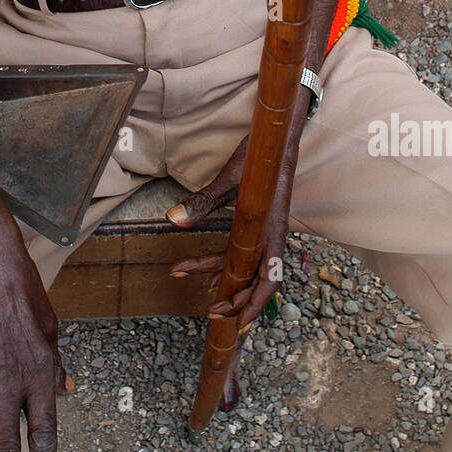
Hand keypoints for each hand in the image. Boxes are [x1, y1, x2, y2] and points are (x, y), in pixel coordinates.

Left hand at [166, 137, 285, 330]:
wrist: (279, 139)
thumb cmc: (260, 158)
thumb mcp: (229, 179)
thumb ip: (203, 202)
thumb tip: (172, 220)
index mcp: (272, 231)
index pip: (267, 280)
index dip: (248, 303)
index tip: (222, 313)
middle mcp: (273, 236)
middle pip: (260, 282)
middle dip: (237, 300)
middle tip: (209, 312)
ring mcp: (268, 232)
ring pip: (253, 268)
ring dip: (230, 282)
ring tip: (207, 294)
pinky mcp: (262, 225)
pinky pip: (249, 253)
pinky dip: (231, 265)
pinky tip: (212, 269)